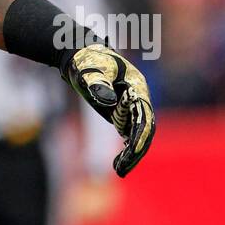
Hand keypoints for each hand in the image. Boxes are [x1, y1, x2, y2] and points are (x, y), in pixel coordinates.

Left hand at [63, 45, 154, 177]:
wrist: (78, 53)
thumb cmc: (84, 60)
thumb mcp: (89, 71)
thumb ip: (98, 84)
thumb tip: (111, 102)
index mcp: (136, 86)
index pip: (144, 116)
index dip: (139, 136)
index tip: (130, 152)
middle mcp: (138, 97)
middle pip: (145, 128)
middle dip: (136, 150)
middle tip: (122, 169)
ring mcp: (131, 104)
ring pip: (138, 133)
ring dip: (132, 153)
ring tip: (118, 170)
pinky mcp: (121, 110)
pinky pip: (130, 133)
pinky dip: (126, 148)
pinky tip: (119, 163)